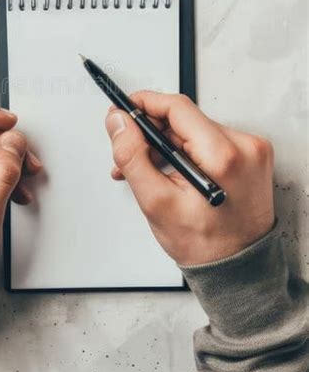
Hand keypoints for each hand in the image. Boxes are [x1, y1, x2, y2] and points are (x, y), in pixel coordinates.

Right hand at [105, 92, 273, 265]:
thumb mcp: (156, 202)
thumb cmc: (204, 244)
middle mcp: (244, 146)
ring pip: (195, 129)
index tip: (123, 110)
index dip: (145, 103)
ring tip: (148, 171)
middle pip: (185, 119)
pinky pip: (210, 140)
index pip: (178, 108)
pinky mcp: (251, 155)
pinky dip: (187, 151)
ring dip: (167, 144)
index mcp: (224, 155)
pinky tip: (172, 171)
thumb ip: (132, 156)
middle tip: (128, 155)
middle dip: (152, 133)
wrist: (239, 268)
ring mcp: (252, 150)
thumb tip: (118, 121)